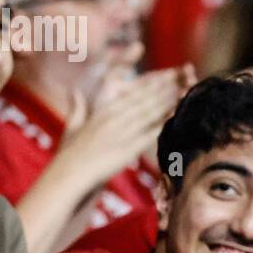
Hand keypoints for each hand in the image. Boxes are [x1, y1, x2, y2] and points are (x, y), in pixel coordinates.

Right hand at [56, 68, 186, 187]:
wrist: (69, 175)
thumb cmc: (69, 155)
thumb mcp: (71, 127)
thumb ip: (76, 109)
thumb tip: (74, 91)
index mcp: (102, 112)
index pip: (131, 94)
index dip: (150, 85)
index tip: (165, 76)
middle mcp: (113, 119)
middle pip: (144, 100)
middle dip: (164, 88)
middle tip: (183, 78)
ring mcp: (120, 133)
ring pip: (148, 113)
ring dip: (167, 101)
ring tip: (184, 92)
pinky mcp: (126, 149)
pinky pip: (148, 134)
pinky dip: (162, 124)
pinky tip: (174, 117)